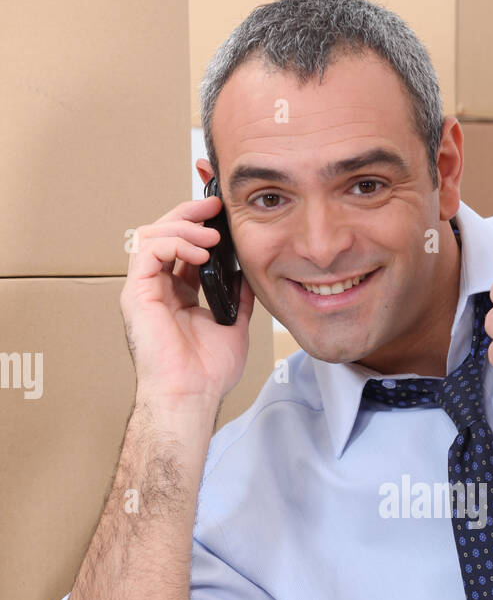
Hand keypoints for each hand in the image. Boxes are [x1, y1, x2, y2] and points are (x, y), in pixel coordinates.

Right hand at [121, 193, 254, 406]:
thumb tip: (248, 274)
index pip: (182, 246)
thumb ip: (238, 296)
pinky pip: (148, 251)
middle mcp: (157, 288)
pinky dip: (174, 243)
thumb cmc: (207, 372)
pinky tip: (200, 252)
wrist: (191, 394)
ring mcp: (144, 289)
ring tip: (211, 235)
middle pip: (164, 233)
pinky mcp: (136, 293)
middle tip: (214, 205)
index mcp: (177, 294)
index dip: (198, 224)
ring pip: (152, 235)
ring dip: (183, 226)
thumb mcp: (234, 324)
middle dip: (189, 214)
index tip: (221, 212)